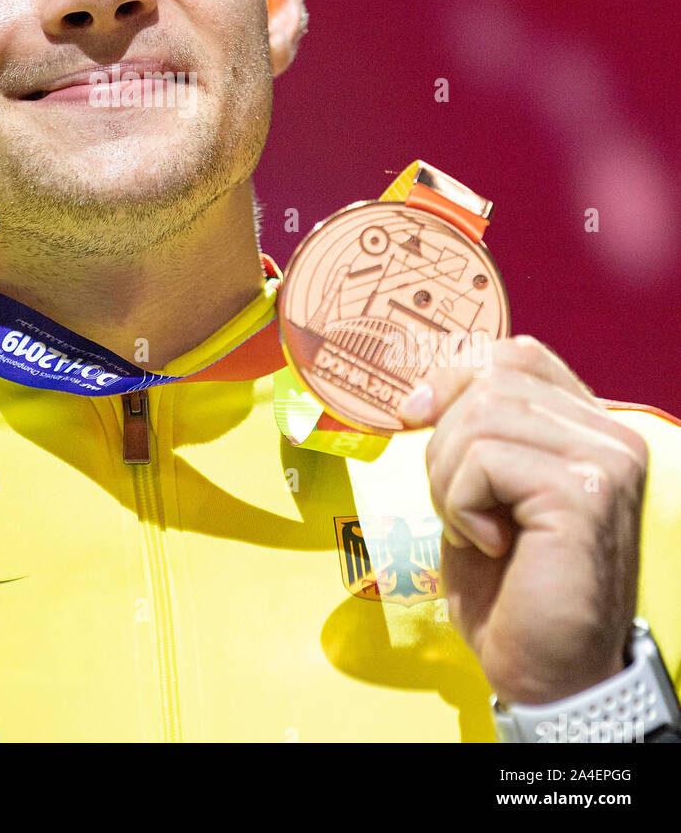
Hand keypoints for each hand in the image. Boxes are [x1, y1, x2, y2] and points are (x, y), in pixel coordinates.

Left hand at [399, 335, 646, 706]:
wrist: (544, 671)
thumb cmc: (508, 585)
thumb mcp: (483, 488)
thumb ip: (474, 429)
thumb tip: (417, 390)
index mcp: (589, 427)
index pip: (516, 354)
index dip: (455, 373)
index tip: (414, 411)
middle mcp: (610, 436)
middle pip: (491, 380)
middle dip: (445, 441)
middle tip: (457, 505)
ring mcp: (604, 462)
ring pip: (483, 414)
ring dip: (450, 477)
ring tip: (473, 528)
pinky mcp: (583, 494)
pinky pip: (486, 460)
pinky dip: (462, 503)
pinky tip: (490, 544)